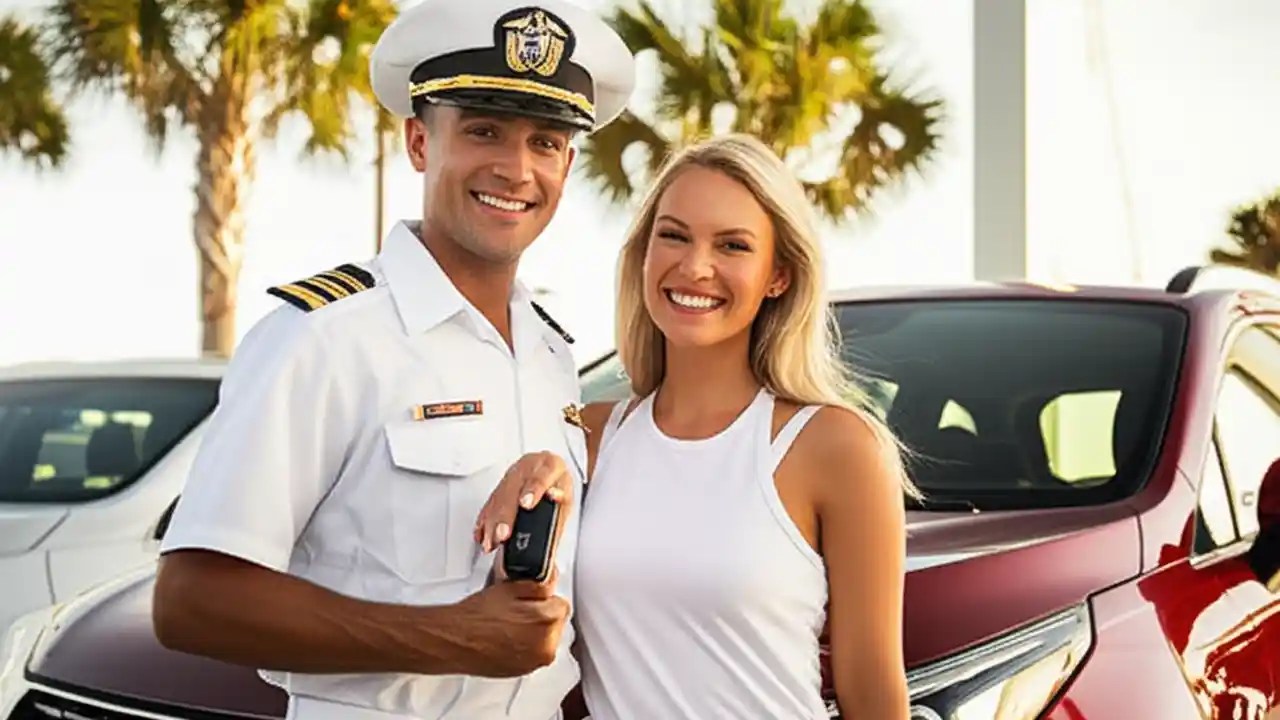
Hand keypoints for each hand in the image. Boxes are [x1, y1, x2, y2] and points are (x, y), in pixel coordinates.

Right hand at [452, 566, 569, 676]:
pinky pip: (534, 654)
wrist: (456, 640)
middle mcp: (545, 645)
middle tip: (519, 610)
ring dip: (535, 632)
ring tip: (511, 624)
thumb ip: (537, 584)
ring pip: (547, 640)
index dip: (544, 599)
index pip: (561, 604)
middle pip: (556, 623)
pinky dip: (526, 647)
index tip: (532, 599)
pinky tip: (508, 638)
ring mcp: (535, 661)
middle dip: (542, 615)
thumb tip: (548, 581)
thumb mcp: (509, 588)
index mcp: (546, 621)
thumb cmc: (476, 617)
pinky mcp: (524, 671)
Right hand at [475, 451, 573, 553]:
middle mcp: (529, 466)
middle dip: (506, 514)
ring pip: (498, 498)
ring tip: (492, 541)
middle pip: (513, 489)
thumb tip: (553, 510)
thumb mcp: (566, 499)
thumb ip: (560, 505)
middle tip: (503, 533)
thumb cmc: (559, 489)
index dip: (533, 490)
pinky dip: (485, 521)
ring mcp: (512, 474)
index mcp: (550, 465)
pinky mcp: (499, 486)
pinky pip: (489, 504)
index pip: (542, 475)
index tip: (526, 504)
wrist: (550, 476)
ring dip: (492, 522)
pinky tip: (483, 534)